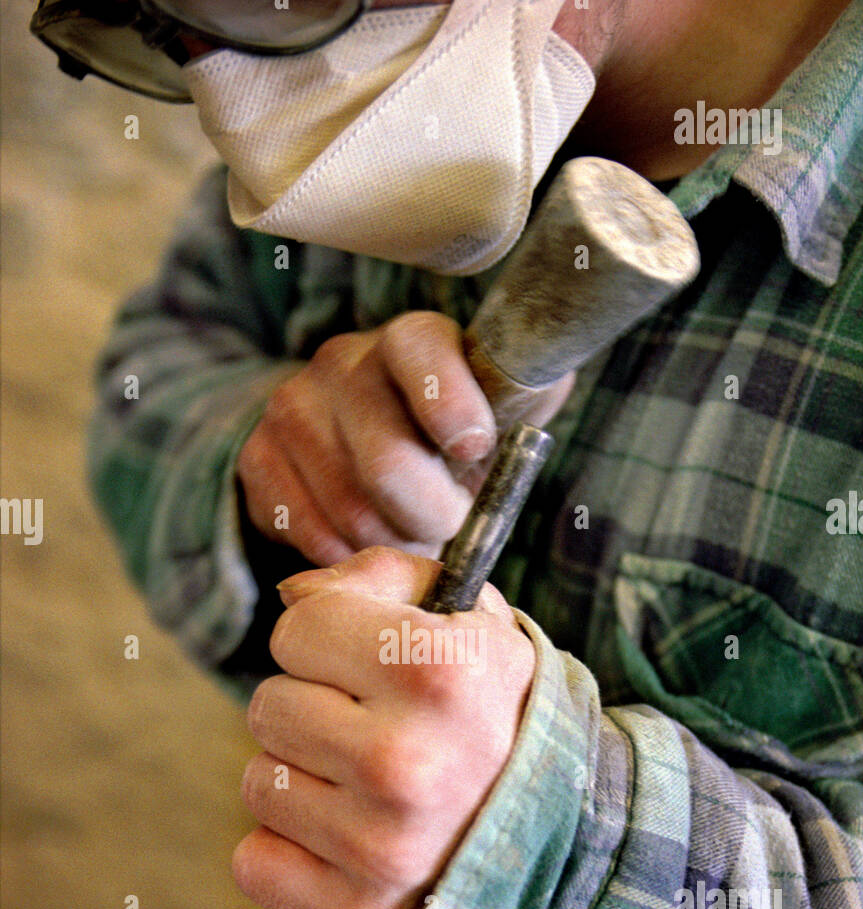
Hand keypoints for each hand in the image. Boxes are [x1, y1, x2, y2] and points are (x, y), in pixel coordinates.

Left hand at [232, 547, 535, 908]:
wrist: (572, 830)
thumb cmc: (499, 709)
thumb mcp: (470, 617)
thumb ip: (379, 577)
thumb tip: (291, 596)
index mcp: (435, 671)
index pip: (296, 629)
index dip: (327, 639)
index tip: (367, 664)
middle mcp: (404, 761)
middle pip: (268, 707)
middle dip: (311, 709)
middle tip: (371, 728)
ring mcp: (380, 845)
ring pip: (258, 783)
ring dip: (301, 781)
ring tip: (368, 785)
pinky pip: (255, 864)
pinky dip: (288, 853)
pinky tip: (344, 838)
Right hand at [237, 310, 572, 565]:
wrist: (359, 438)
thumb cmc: (450, 430)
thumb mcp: (502, 403)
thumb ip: (529, 392)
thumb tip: (546, 378)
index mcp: (410, 340)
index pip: (420, 355)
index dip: (449, 404)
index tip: (475, 445)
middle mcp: (340, 363)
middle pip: (386, 464)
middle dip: (432, 516)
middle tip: (449, 526)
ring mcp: (290, 411)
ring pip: (351, 514)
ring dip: (393, 544)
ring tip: (409, 532)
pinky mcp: (257, 460)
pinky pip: (311, 536)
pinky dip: (349, 556)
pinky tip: (366, 540)